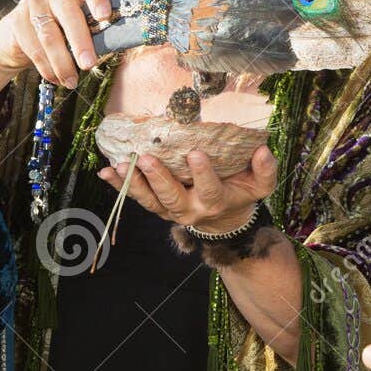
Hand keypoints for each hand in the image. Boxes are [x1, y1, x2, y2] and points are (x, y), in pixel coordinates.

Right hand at [0, 0, 112, 88]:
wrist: (18, 35)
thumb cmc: (60, 30)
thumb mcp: (79, 24)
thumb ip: (94, 29)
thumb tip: (116, 45)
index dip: (97, 0)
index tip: (105, 17)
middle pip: (68, 15)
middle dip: (80, 43)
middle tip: (89, 65)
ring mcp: (31, 1)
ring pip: (49, 36)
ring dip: (62, 63)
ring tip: (72, 82)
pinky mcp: (16, 20)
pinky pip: (34, 48)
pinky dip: (47, 67)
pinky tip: (56, 78)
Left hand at [97, 146, 276, 234]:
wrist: (223, 220)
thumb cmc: (240, 193)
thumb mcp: (259, 186)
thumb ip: (265, 170)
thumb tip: (263, 150)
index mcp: (214, 202)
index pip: (209, 189)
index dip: (202, 173)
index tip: (195, 153)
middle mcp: (189, 210)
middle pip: (171, 197)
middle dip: (158, 178)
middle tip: (147, 159)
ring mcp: (169, 210)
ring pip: (149, 200)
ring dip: (133, 183)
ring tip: (119, 165)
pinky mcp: (155, 206)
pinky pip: (135, 198)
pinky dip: (119, 186)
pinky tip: (106, 172)